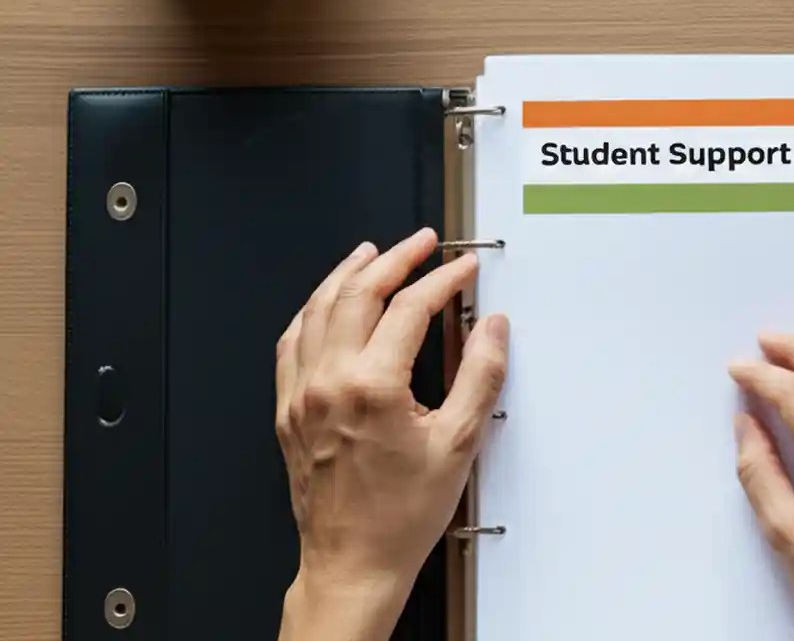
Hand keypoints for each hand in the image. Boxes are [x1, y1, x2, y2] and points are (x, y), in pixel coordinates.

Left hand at [274, 229, 508, 640]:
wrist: (353, 562)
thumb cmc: (400, 516)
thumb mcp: (458, 445)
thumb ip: (480, 377)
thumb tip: (492, 331)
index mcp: (371, 387)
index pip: (410, 309)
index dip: (443, 281)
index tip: (463, 271)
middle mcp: (328, 382)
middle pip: (357, 294)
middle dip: (394, 259)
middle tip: (422, 243)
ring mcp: (302, 395)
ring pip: (317, 309)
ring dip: (346, 274)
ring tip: (371, 253)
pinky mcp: (288, 410)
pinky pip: (291, 342)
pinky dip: (311, 311)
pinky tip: (325, 303)